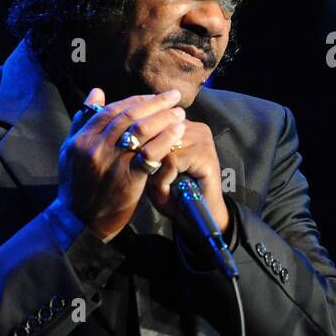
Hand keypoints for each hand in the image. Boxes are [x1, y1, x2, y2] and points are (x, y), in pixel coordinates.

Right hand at [58, 87, 188, 240]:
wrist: (79, 222)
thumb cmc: (77, 186)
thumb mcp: (71, 150)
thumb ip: (83, 121)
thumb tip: (97, 91)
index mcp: (83, 139)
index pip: (112, 110)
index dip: (136, 100)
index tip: (154, 96)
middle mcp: (96, 147)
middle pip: (129, 117)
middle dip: (154, 103)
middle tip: (174, 97)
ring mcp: (111, 163)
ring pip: (140, 131)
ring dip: (163, 118)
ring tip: (180, 113)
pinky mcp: (127, 179)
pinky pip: (150, 154)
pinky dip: (165, 140)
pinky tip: (178, 133)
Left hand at [142, 118, 229, 236]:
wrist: (197, 215)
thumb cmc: (173, 191)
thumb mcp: (154, 166)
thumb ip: (145, 148)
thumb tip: (129, 138)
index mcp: (182, 125)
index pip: (152, 120)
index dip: (141, 143)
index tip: (142, 166)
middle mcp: (194, 127)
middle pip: (157, 131)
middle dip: (148, 158)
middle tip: (150, 179)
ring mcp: (202, 139)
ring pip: (163, 146)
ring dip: (155, 171)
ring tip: (159, 187)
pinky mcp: (206, 155)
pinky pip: (172, 161)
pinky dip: (163, 179)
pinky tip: (166, 191)